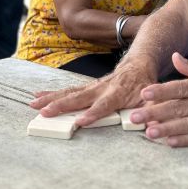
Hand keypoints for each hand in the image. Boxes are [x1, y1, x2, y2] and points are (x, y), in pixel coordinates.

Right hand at [29, 60, 156, 127]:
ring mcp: (92, 87)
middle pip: (78, 98)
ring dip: (50, 99)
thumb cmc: (146, 85)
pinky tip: (37, 95)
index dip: (92, 113)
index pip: (104, 105)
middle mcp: (101, 88)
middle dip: (60, 106)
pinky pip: (67, 90)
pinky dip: (51, 93)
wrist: (139, 64)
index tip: (79, 121)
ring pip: (68, 92)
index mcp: (118, 93)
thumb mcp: (154, 98)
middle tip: (44, 113)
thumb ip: (151, 110)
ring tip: (33, 104)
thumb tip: (150, 124)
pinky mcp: (86, 87)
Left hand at [131, 53, 187, 146]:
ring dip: (167, 128)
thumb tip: (174, 57)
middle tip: (135, 116)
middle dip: (156, 112)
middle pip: (181, 107)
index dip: (162, 91)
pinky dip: (185, 140)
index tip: (144, 94)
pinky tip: (170, 142)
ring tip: (148, 131)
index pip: (182, 88)